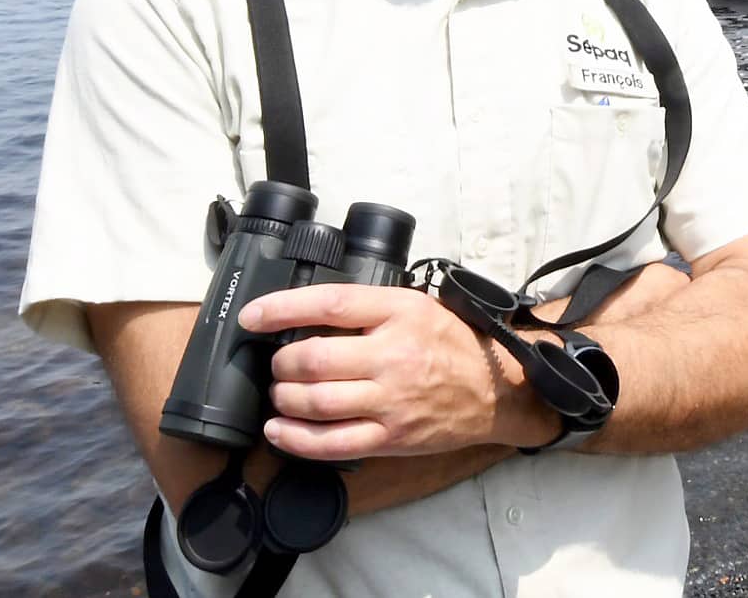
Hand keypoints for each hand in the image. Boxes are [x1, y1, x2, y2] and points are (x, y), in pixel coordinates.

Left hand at [240, 284, 555, 459]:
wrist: (495, 390)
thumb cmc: (452, 344)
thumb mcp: (417, 306)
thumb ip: (369, 308)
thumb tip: (308, 313)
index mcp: (401, 313)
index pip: (331, 305)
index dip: (283, 309)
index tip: (252, 315)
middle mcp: (395, 355)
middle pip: (313, 358)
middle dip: (281, 362)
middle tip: (278, 362)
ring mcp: (391, 400)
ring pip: (314, 401)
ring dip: (284, 396)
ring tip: (281, 391)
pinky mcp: (390, 437)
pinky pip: (330, 443)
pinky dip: (294, 438)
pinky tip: (278, 430)